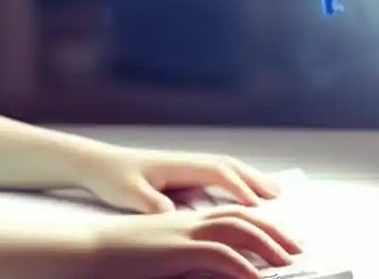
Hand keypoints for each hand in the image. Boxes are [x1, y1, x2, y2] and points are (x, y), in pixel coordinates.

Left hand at [79, 146, 281, 214]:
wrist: (96, 163)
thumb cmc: (112, 178)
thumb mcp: (129, 194)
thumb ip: (153, 205)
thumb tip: (177, 217)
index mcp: (177, 164)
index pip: (216, 173)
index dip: (239, 189)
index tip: (258, 207)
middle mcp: (186, 160)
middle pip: (230, 166)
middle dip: (256, 180)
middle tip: (281, 198)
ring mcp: (186, 165)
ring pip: (227, 167)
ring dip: (251, 178)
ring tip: (275, 193)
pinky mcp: (183, 172)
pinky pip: (218, 175)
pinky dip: (238, 181)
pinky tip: (245, 193)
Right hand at [90, 205, 301, 278]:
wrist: (86, 250)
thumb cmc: (116, 258)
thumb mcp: (158, 257)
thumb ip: (185, 261)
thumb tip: (208, 271)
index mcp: (184, 220)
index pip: (230, 214)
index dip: (259, 222)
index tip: (280, 238)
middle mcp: (188, 221)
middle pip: (242, 217)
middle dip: (274, 232)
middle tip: (297, 249)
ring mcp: (183, 233)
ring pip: (238, 230)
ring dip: (268, 245)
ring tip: (289, 262)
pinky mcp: (177, 249)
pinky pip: (220, 255)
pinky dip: (243, 266)